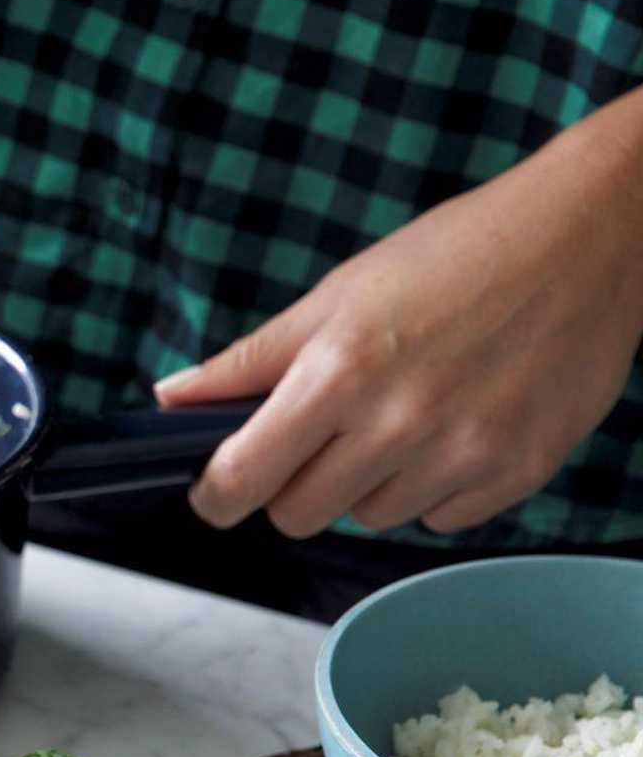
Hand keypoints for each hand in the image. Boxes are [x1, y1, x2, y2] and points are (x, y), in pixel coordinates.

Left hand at [156, 93, 642, 538]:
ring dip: (367, 484)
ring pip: (368, 519)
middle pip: (297, 515)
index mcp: (339, 373)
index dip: (214, 495)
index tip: (213, 490)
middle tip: (318, 437)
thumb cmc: (454, 256)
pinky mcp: (517, 472)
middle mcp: (399, 424)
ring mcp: (462, 455)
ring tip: (402, 415)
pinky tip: (453, 427)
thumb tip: (170, 398)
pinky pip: (439, 518)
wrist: (586, 237)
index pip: (240, 479)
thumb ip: (247, 362)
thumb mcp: (335, 297)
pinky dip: (432, 487)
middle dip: (292, 486)